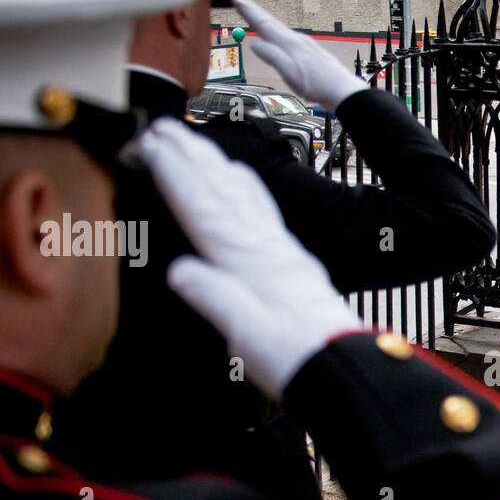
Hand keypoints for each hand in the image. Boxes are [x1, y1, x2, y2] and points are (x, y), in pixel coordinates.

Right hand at [138, 117, 362, 398]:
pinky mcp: (294, 264)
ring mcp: (283, 254)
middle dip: (193, 157)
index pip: (205, 210)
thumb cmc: (299, 361)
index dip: (177, 176)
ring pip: (244, 198)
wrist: (345, 372)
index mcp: (251, 265)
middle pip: (224, 193)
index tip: (153, 145)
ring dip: (218, 167)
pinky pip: (264, 213)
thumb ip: (216, 300)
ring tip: (199, 144)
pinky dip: (247, 190)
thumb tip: (179, 271)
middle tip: (167, 127)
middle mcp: (268, 251)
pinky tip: (244, 184)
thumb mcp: (248, 338)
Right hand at [235, 0, 367, 111]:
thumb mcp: (289, 72)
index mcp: (288, 43)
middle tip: (242, 2)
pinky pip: (288, 39)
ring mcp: (304, 45)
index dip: (249, 12)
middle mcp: (296, 39)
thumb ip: (272, 56)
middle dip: (255, 13)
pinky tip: (278, 38)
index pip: (264, 23)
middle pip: (271, 23)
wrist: (342, 90)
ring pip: (280, 30)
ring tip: (255, 17)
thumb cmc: (317, 84)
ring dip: (266, 22)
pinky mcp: (309, 53)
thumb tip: (255, 43)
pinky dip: (277, 34)